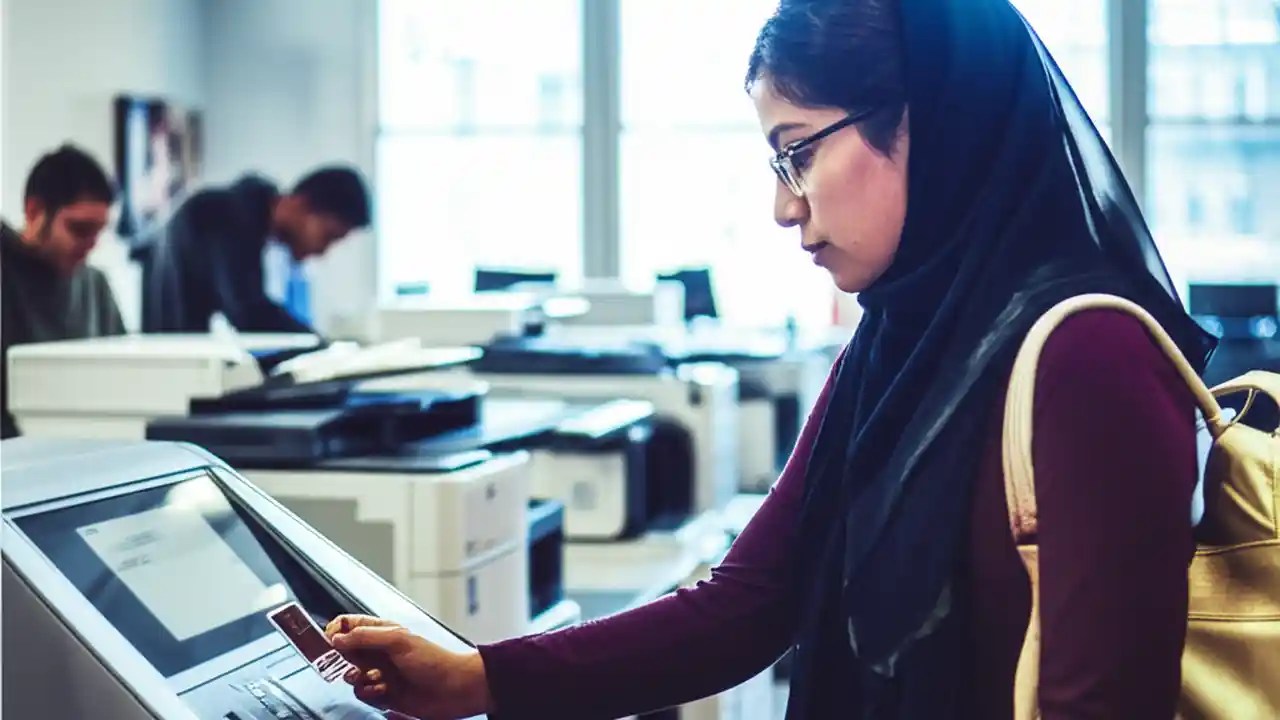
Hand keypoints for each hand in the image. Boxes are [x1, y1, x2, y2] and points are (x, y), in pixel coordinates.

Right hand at [324, 615, 490, 718]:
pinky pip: (362, 693)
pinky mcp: (383, 693)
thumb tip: (336, 638)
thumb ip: (365, 637)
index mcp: (382, 631)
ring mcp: (380, 672)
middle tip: (347, 664)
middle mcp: (378, 651)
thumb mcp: (397, 641)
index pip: (349, 624)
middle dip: (340, 658)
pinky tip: (383, 690)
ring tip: (370, 678)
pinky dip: (368, 692)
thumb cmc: (432, 660)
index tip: (329, 641)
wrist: (454, 689)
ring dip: (356, 678)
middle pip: (345, 651)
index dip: (336, 631)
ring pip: (350, 674)